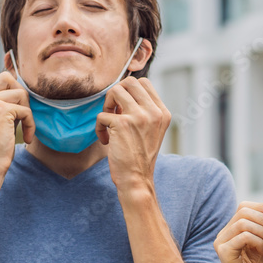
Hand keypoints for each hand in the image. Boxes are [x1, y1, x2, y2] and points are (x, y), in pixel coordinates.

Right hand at [0, 67, 35, 176]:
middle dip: (18, 93)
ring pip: (18, 91)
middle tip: (21, 113)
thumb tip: (19, 85)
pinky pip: (25, 109)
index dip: (5, 82)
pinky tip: (27, 137)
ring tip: (23, 126)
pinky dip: (31, 123)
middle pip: (5, 77)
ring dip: (26, 109)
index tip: (13, 101)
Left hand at [95, 76, 169, 192]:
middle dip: (116, 94)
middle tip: (114, 112)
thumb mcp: (152, 130)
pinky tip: (107, 141)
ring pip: (115, 90)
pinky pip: (102, 115)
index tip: (123, 108)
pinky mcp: (122, 124)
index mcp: (162, 112)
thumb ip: (144, 111)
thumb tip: (122, 91)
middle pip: (129, 82)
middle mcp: (153, 112)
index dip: (128, 91)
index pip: (144, 83)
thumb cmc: (140, 157)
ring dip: (106, 106)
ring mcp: (139, 117)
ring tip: (109, 123)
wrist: (137, 179)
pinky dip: (99, 128)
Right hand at [214, 202, 262, 262]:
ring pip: (243, 223)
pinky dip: (258, 242)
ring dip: (262, 232)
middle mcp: (223, 233)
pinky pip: (243, 236)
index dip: (261, 208)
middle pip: (243, 211)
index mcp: (232, 228)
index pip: (244, 207)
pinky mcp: (223, 251)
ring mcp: (221, 241)